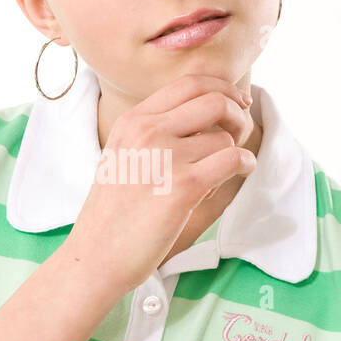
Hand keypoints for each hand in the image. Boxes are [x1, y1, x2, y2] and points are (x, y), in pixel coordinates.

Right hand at [68, 72, 255, 292]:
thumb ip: (154, 131)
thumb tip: (205, 112)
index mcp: (132, 121)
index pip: (189, 84)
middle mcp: (148, 132)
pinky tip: (240, 173)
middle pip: (214, 101)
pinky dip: (245, 165)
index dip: (222, 88)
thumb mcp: (122, 156)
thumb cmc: (113, 213)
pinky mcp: (184, 187)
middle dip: (237, 114)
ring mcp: (165, 158)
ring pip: (224, 138)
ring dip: (230, 156)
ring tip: (213, 179)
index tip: (236, 101)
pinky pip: (233, 160)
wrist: (95, 255)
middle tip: (239, 135)